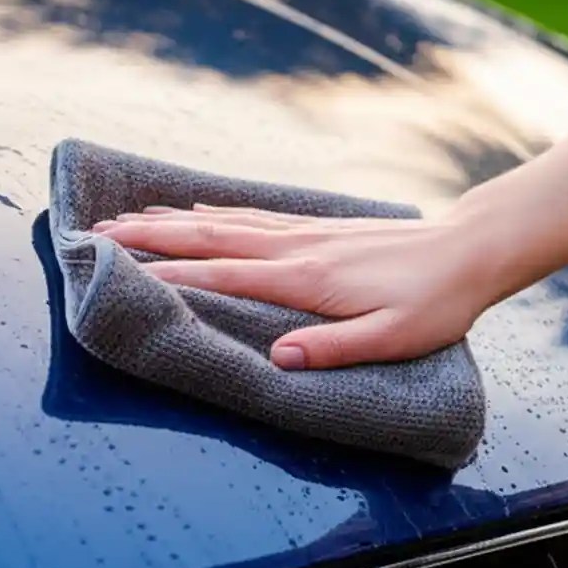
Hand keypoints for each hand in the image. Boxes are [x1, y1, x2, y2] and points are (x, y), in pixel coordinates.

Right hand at [92, 204, 501, 369]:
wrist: (468, 250)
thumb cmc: (434, 301)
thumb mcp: (393, 338)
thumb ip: (333, 348)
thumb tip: (276, 359)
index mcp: (308, 278)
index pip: (224, 272)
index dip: (171, 271)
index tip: (120, 265)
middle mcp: (297, 247)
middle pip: (210, 235)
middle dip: (151, 235)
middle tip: (99, 232)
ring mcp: (305, 233)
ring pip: (224, 220)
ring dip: (172, 219)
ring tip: (127, 216)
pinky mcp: (316, 229)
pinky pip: (252, 215)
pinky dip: (214, 210)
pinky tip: (195, 208)